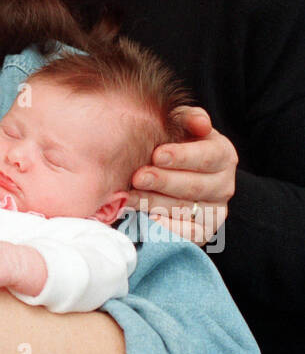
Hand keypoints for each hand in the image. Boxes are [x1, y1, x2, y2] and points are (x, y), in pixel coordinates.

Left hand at [128, 106, 236, 245]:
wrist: (179, 174)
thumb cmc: (175, 144)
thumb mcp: (183, 125)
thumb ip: (188, 119)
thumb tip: (200, 122)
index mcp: (222, 155)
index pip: (207, 156)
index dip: (182, 156)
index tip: (157, 154)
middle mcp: (224, 185)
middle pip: (194, 186)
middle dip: (163, 181)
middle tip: (137, 177)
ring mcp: (215, 211)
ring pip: (186, 210)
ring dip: (155, 204)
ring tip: (129, 197)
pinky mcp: (203, 233)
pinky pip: (187, 235)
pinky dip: (167, 229)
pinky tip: (146, 220)